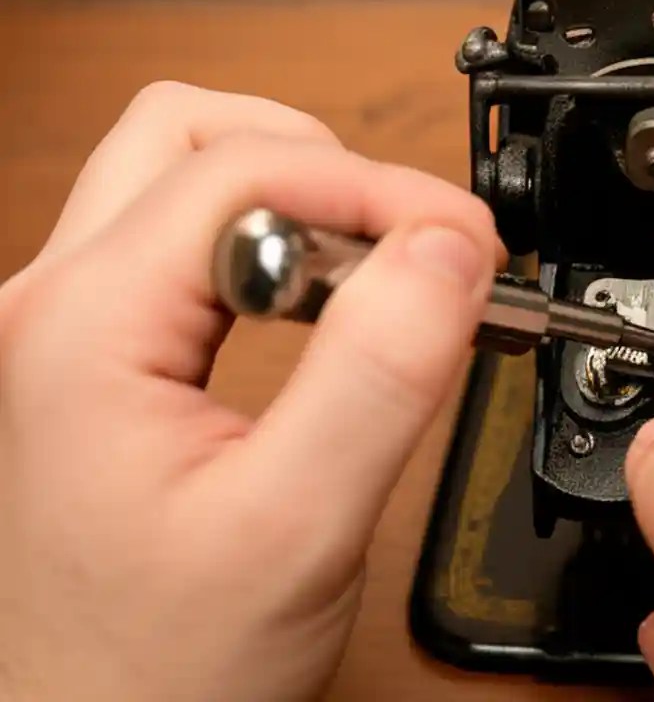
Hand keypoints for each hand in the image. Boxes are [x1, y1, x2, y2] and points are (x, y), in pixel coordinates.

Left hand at [0, 82, 502, 700]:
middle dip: (326, 170)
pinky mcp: (99, 357)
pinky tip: (326, 316)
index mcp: (83, 327)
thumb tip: (447, 251)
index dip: (377, 188)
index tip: (466, 246)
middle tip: (409, 248)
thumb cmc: (153, 669)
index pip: (246, 171)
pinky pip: (188, 250)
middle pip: (195, 138)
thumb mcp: (296, 527)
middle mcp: (53, 307)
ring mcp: (68, 330)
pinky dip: (276, 254)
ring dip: (299, 205)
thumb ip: (379, 375)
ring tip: (376, 286)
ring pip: (186, 181)